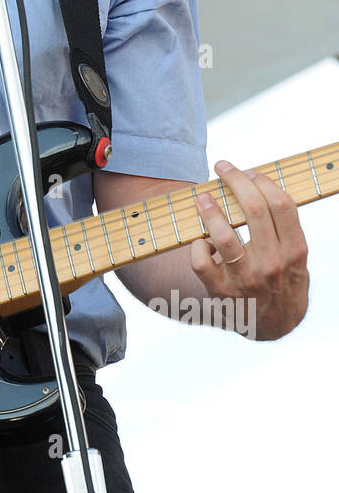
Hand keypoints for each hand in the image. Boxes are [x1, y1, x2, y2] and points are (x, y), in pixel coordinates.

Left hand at [190, 159, 308, 339]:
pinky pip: (201, 261)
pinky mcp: (221, 292)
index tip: (249, 171)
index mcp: (294, 251)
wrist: (274, 325)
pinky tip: (201, 242)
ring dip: (209, 210)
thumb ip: (283, 226)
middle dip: (234, 180)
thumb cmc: (284, 280)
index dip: (262, 181)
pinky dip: (197, 246)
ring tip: (202, 198)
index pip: (280, 204)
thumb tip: (257, 185)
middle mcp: (272, 264)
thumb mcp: (295, 255)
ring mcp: (245, 279)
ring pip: (222, 235)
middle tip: (222, 167)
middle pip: (252, 210)